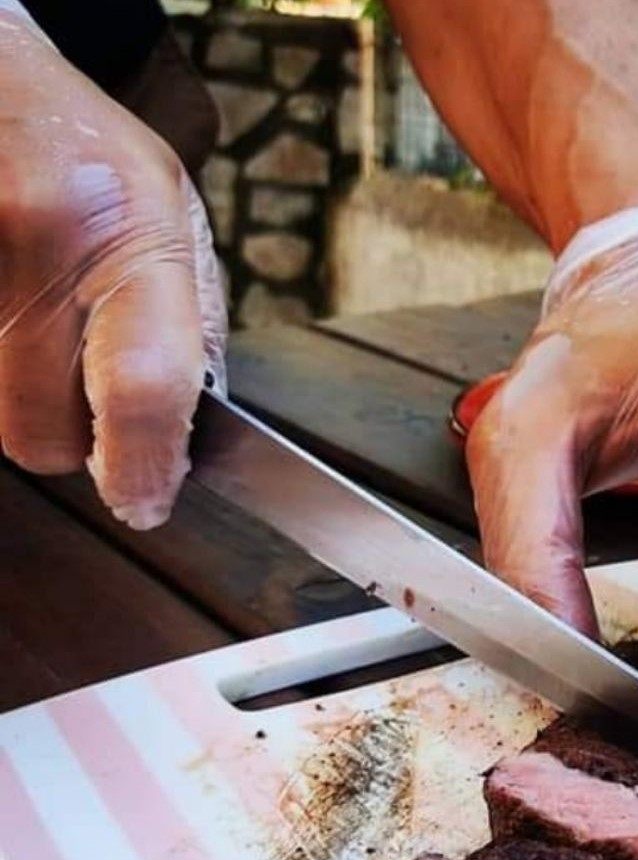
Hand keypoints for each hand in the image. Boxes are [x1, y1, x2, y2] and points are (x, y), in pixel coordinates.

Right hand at [0, 9, 225, 528]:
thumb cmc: (93, 153)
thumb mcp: (176, 218)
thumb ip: (191, 326)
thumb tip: (183, 440)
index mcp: (125, 234)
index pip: (145, 386)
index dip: (142, 464)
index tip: (146, 500)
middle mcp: (35, 244)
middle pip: (41, 432)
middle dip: (70, 433)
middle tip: (80, 376)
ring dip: (17, 398)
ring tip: (33, 321)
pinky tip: (2, 313)